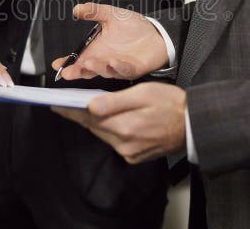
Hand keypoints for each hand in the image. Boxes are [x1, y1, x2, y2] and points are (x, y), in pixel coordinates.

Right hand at [51, 3, 167, 80]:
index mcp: (96, 50)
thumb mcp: (111, 15)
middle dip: (78, 71)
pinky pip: (124, 70)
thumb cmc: (132, 26)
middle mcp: (104, 60)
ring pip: (104, 71)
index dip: (67, 63)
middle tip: (69, 72)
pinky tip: (112, 63)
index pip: (78, 59)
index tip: (57, 65)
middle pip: (88, 69)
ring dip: (96, 68)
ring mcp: (118, 66)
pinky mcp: (133, 69)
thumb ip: (94, 11)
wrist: (156, 32)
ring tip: (89, 62)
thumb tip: (77, 8)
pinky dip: (118, 68)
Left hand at [53, 82, 186, 163]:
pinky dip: (109, 130)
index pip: (89, 117)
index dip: (71, 110)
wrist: (194, 125)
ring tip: (85, 109)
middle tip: (66, 104)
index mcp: (125, 126)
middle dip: (81, 115)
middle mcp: (124, 143)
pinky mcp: (134, 157)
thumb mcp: (144, 93)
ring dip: (95, 122)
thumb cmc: (171, 104)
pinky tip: (109, 120)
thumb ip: (115, 101)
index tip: (56, 104)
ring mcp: (129, 152)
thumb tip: (91, 106)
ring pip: (103, 134)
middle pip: (94, 126)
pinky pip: (115, 142)